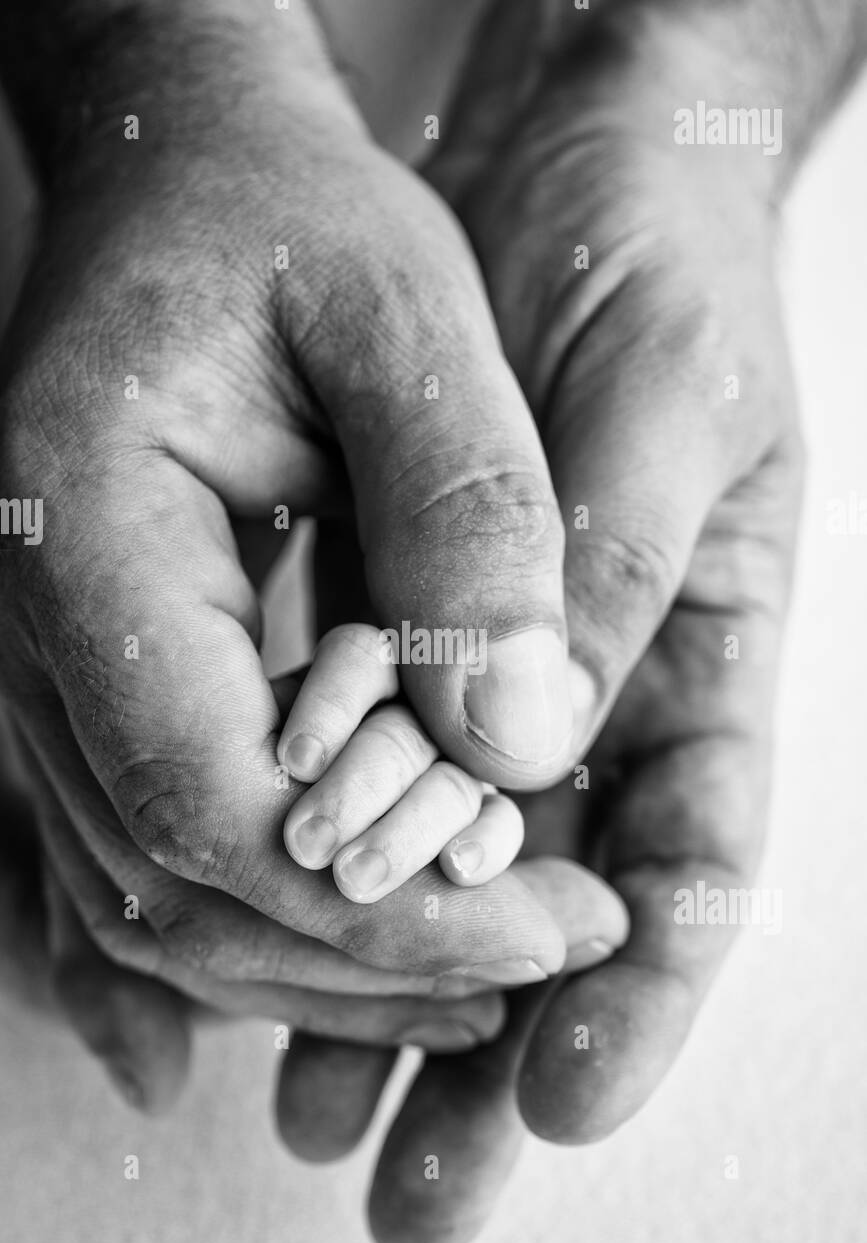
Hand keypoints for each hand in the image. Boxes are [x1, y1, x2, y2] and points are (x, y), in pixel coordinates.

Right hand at [0, 0, 592, 1017]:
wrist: (194, 192)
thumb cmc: (283, 226)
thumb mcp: (405, 315)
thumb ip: (466, 515)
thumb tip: (522, 739)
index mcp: (86, 529)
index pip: (210, 796)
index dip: (379, 900)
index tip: (538, 924)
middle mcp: (37, 630)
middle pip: (179, 883)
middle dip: (374, 956)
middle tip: (547, 953)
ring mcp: (58, 675)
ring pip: (162, 902)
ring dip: (328, 967)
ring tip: (491, 973)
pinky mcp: (108, 693)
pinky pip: (151, 861)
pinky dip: (258, 938)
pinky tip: (353, 980)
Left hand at [283, 0, 818, 1242]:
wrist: (582, 172)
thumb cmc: (663, 266)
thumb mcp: (660, 402)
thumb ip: (605, 574)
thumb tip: (535, 738)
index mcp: (705, 657)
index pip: (686, 864)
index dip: (634, 992)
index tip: (564, 1093)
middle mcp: (600, 693)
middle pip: (558, 918)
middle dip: (493, 1058)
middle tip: (431, 1192)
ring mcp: (501, 673)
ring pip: (448, 876)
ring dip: (389, 1003)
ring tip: (329, 1120)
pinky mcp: (405, 631)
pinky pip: (361, 780)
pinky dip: (320, 868)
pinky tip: (272, 951)